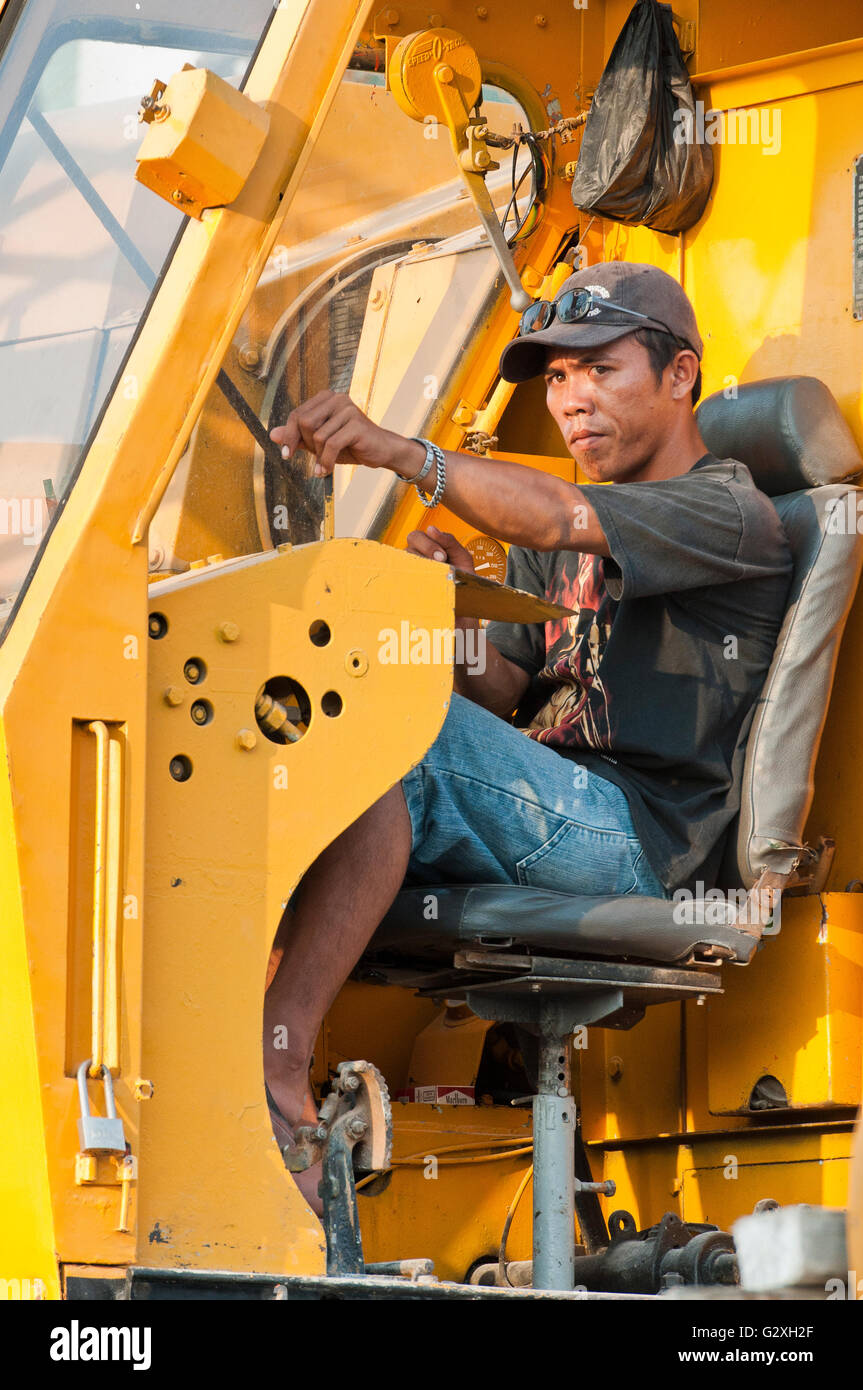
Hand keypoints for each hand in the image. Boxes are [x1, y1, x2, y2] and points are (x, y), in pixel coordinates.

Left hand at [269, 390, 423, 478]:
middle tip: (314, 459)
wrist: (382, 451)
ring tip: (324, 466)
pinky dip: (326, 461)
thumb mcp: (321, 443)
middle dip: (306, 444)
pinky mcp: (356, 424)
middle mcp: (336, 399)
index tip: (286, 454)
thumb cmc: (352, 446)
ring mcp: (347, 410)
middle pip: (304, 422)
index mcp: (327, 399)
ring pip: (318, 435)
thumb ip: (299, 437)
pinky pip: (331, 445)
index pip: (297, 414)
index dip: (289, 435)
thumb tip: (273, 435)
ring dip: (319, 456)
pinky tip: (325, 470)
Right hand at [407, 526, 477, 632]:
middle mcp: (416, 557)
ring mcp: (410, 571)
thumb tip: (432, 529)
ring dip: (422, 564)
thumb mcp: (463, 559)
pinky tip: (424, 586)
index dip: (429, 542)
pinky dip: (412, 578)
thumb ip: (450, 542)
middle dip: (426, 547)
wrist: (465, 612)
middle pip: (410, 541)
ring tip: (436, 577)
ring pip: (405, 558)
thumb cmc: (463, 585)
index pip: (417, 535)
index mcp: (429, 549)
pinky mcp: (406, 588)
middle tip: (441, 561)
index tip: (443, 556)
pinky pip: (400, 577)